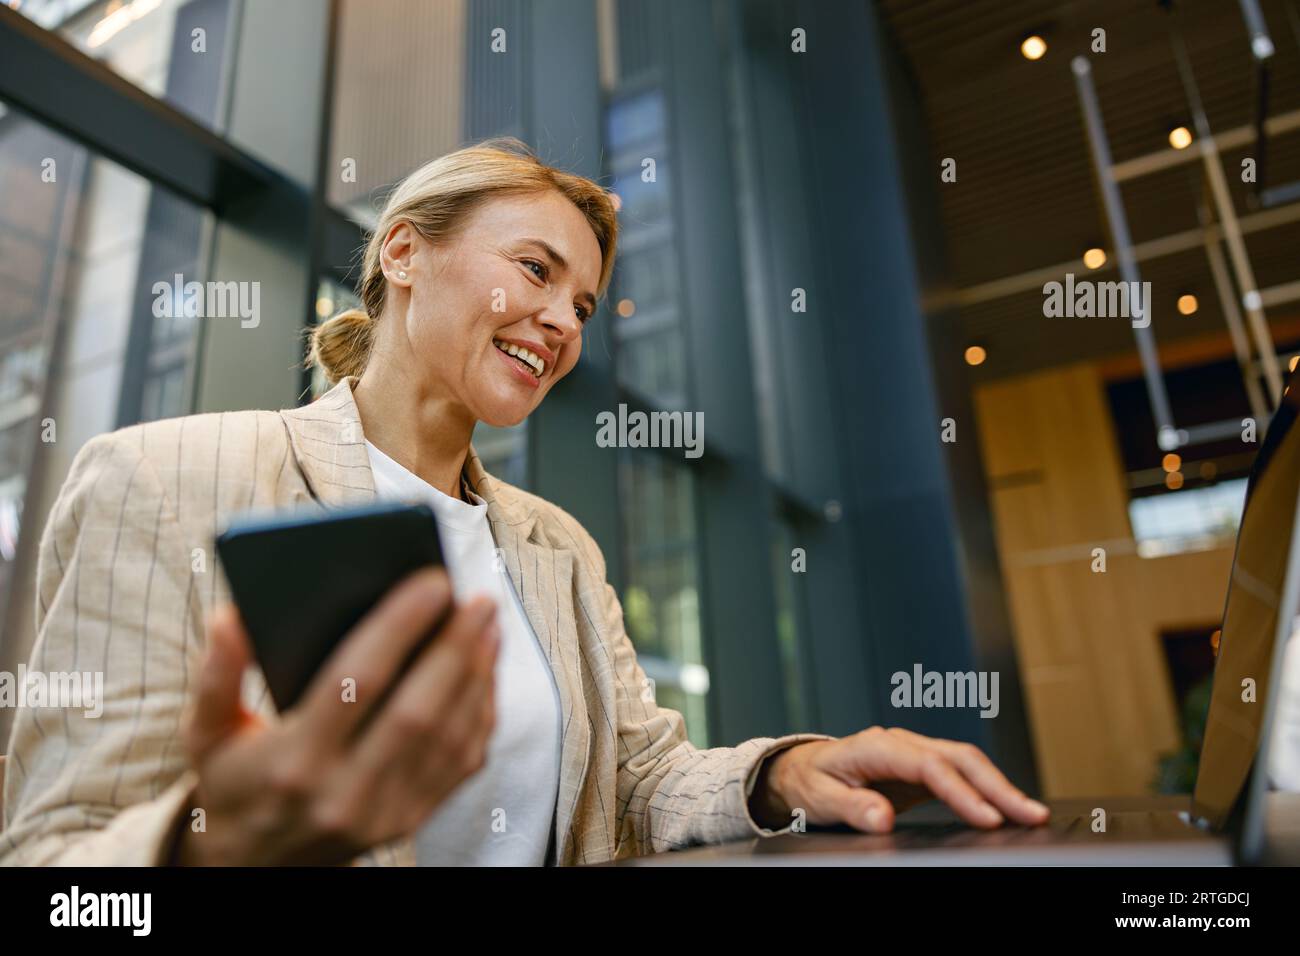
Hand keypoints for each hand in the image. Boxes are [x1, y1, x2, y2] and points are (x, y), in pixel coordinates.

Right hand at [173, 566, 498, 864]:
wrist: (256, 867)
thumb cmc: (234, 783)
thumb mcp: (205, 734)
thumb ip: (216, 674)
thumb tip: (230, 615)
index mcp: (293, 763)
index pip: (355, 683)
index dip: (399, 627)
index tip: (432, 580)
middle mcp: (344, 793)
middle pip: (417, 710)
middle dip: (455, 647)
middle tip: (479, 598)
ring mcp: (385, 812)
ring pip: (449, 736)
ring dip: (477, 674)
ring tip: (489, 624)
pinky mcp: (412, 820)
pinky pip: (462, 762)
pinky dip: (481, 712)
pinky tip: (486, 672)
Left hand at [749, 726, 1048, 832]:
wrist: (803, 769)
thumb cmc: (810, 782)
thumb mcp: (820, 799)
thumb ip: (851, 808)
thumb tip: (882, 818)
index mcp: (878, 746)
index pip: (930, 766)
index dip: (962, 791)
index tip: (987, 817)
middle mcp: (902, 743)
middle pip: (959, 757)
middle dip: (998, 786)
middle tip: (1031, 814)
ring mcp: (915, 752)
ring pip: (967, 762)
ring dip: (1000, 787)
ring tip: (1032, 813)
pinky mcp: (923, 767)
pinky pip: (961, 775)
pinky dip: (988, 790)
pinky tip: (1008, 809)